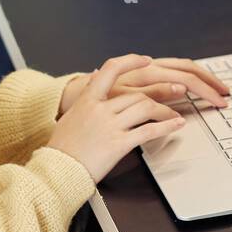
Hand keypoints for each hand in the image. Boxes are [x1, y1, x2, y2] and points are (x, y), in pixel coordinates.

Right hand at [47, 54, 186, 183]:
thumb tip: (96, 76)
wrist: (57, 171)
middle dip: (157, 97)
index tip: (145, 60)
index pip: (111, 70)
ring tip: (174, 115)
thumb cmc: (62, 148)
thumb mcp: (71, 115)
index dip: (130, 61)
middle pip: (136, 94)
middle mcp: (99, 109)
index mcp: (87, 100)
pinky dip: (166, 126)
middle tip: (169, 99)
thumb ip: (87, 96)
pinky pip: (148, 130)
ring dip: (165, 111)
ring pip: (146, 108)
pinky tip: (175, 125)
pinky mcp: (118, 144)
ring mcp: (109, 126)